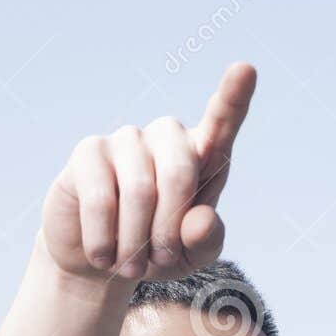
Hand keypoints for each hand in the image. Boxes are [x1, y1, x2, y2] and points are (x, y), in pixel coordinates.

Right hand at [39, 63, 255, 283]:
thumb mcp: (193, 256)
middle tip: (160, 261)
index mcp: (203, 157)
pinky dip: (105, 237)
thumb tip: (199, 220)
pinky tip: (103, 256)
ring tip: (132, 266)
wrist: (103, 261)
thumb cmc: (159, 252)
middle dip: (171, 228)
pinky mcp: (89, 152)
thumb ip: (206, 241)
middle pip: (180, 171)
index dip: (233, 97)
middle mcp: (167, 138)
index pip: (222, 123)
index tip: (246, 69)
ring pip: (141, 191)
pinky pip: (102, 198)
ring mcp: (127, 140)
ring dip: (137, 240)